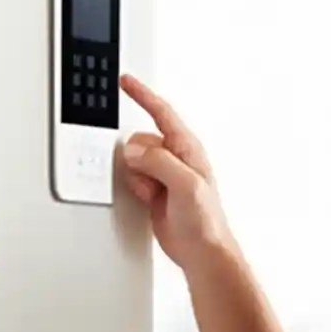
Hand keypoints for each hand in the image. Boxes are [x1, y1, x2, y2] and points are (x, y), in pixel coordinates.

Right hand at [119, 73, 235, 271]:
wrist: (201, 251)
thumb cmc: (205, 221)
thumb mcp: (185, 185)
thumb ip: (160, 162)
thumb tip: (135, 151)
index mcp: (188, 149)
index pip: (162, 113)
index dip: (142, 95)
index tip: (125, 81)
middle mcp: (176, 158)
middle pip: (140, 140)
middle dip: (138, 159)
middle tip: (154, 182)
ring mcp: (164, 174)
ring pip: (132, 160)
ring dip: (137, 177)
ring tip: (155, 194)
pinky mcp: (153, 189)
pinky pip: (132, 177)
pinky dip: (135, 187)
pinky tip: (150, 200)